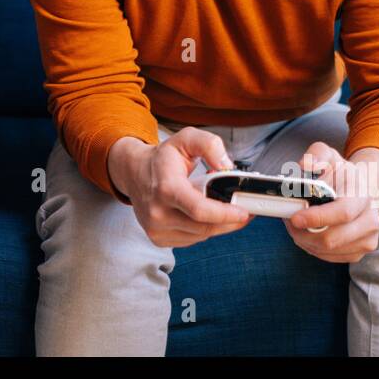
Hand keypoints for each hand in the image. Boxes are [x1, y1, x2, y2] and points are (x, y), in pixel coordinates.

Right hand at [108, 127, 253, 247]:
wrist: (133, 172)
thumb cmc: (162, 158)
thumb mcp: (186, 138)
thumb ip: (210, 145)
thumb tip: (227, 165)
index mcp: (166, 188)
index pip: (200, 210)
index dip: (226, 214)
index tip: (244, 213)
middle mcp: (158, 212)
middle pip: (205, 227)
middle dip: (229, 221)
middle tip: (244, 211)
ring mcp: (156, 228)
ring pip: (201, 235)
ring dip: (217, 224)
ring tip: (220, 206)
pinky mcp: (158, 239)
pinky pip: (192, 239)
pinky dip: (202, 229)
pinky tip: (202, 215)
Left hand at [282, 142, 378, 262]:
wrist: (361, 190)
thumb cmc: (341, 174)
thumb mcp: (328, 156)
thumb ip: (316, 155)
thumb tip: (306, 165)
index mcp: (362, 195)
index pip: (342, 213)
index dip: (317, 218)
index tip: (295, 217)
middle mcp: (370, 220)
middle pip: (333, 238)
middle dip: (304, 233)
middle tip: (288, 222)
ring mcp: (367, 239)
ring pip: (329, 251)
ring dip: (305, 241)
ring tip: (295, 226)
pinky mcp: (359, 252)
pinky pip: (330, 258)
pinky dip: (313, 248)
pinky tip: (307, 234)